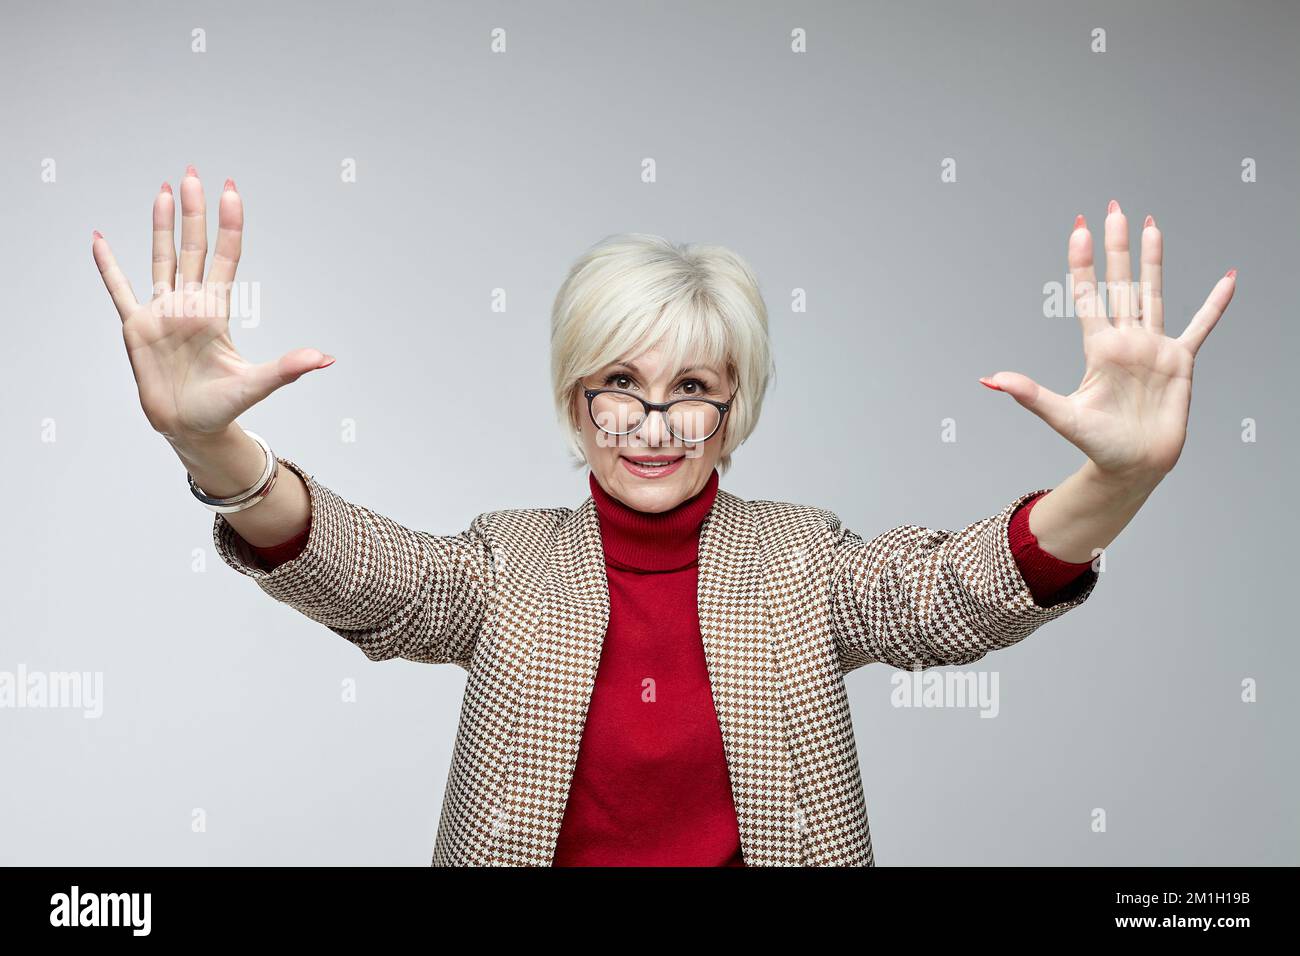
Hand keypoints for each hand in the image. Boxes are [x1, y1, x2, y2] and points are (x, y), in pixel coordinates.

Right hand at [93, 166, 333, 448]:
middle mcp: (189, 304)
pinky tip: (99, 240)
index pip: (225, 258)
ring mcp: (162, 313)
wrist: (188, 428)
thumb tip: (326, 359)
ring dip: (161, 224)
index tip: (231, 191)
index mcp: (216, 311)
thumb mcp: (256, 385)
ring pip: (162, 258)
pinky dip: (108, 266)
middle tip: (194, 172)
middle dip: (194, 211)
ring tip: (163, 190)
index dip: (229, 225)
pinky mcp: (136, 327)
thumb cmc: (221, 407)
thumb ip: (287, 368)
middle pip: (193, 247)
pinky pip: (120, 290)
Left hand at [980, 199, 1235, 486]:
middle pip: (1120, 283)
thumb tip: (990, 380)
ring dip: (1153, 260)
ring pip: (1153, 293)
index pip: (1089, 296)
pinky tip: (1228, 279)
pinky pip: (1201, 327)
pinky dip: (1215, 304)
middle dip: (1116, 246)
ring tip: (1151, 225)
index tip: (1078, 229)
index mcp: (1098, 348)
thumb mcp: (1062, 416)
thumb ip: (1029, 394)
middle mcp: (1125, 341)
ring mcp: (1153, 348)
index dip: (1084, 263)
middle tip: (1112, 209)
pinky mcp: (1180, 362)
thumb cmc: (1099, 445)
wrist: (1134, 466)